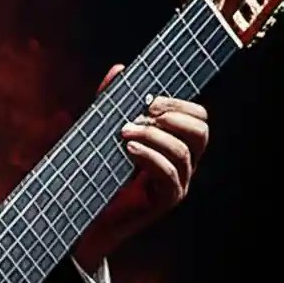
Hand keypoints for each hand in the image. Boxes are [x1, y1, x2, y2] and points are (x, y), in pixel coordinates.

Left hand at [73, 63, 209, 269]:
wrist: (82, 214)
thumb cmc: (96, 170)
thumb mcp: (103, 130)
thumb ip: (111, 101)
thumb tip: (120, 68)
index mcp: (174, 142)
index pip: (197, 117)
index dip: (179, 104)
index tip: (149, 100)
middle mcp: (182, 162)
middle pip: (201, 132)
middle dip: (174, 116)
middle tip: (144, 113)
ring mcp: (177, 183)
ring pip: (185, 153)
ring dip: (155, 136)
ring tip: (125, 132)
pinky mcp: (164, 201)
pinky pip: (169, 176)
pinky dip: (150, 157)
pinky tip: (129, 149)